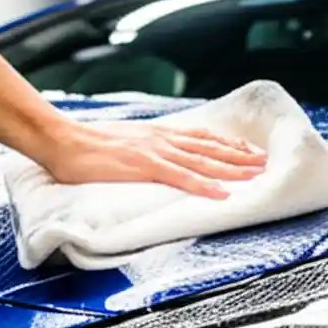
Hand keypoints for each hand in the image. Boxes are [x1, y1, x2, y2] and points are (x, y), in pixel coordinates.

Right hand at [37, 119, 267, 198]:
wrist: (62, 140)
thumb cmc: (87, 145)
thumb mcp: (123, 142)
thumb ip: (144, 148)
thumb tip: (157, 158)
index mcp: (158, 133)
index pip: (201, 137)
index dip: (227, 143)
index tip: (248, 149)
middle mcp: (163, 138)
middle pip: (210, 147)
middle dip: (240, 155)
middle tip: (265, 162)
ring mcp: (155, 151)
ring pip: (203, 160)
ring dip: (232, 168)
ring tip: (255, 175)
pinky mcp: (145, 166)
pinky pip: (182, 177)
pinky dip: (205, 185)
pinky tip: (222, 193)